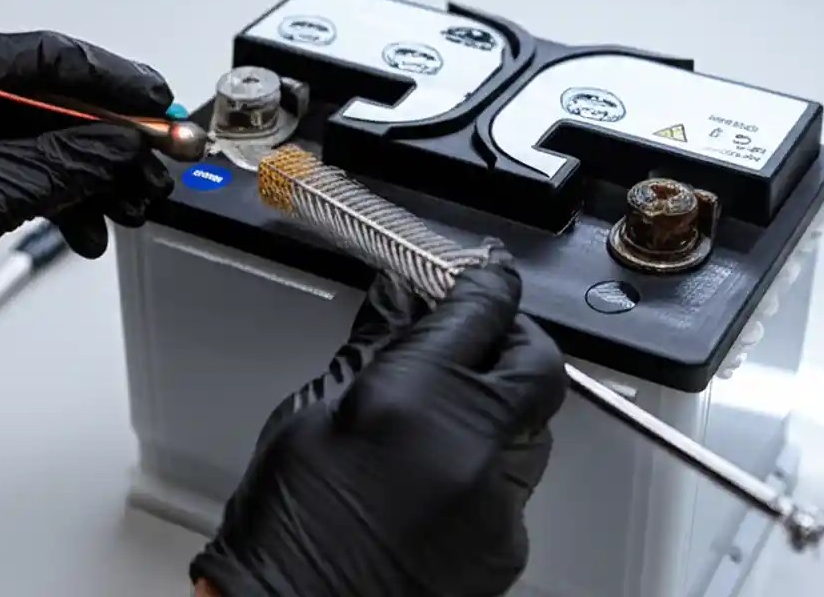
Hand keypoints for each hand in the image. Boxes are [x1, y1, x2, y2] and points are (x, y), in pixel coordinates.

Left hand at [0, 31, 173, 385]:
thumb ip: (57, 166)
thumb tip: (120, 146)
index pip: (48, 60)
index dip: (110, 77)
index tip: (155, 102)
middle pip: (64, 108)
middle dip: (116, 140)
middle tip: (157, 163)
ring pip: (62, 152)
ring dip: (103, 180)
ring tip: (135, 205)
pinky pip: (48, 187)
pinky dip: (76, 209)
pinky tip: (92, 234)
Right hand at [191, 251, 568, 596]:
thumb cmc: (287, 529)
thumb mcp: (310, 414)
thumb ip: (372, 351)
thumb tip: (399, 302)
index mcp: (413, 397)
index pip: (485, 308)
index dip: (486, 282)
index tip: (480, 277)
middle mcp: (471, 446)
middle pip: (537, 362)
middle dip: (513, 339)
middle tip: (478, 337)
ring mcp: (497, 501)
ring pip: (532, 428)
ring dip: (500, 409)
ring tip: (444, 421)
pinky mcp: (507, 545)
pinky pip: (515, 487)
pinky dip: (486, 472)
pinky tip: (437, 481)